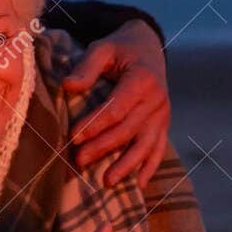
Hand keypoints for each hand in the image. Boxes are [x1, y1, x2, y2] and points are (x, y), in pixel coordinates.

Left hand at [62, 20, 169, 187]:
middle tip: (79, 161)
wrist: (149, 47)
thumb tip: (68, 86)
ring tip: (107, 182)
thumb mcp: (103, 48)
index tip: (73, 137)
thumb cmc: (121, 49)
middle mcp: (157, 100)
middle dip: (102, 148)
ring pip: (144, 145)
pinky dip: (150, 167)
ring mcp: (163, 114)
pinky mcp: (163, 123)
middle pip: (127, 130)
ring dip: (126, 166)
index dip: (95, 125)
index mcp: (142, 79)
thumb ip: (87, 66)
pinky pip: (158, 148)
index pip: (116, 109)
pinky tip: (140, 184)